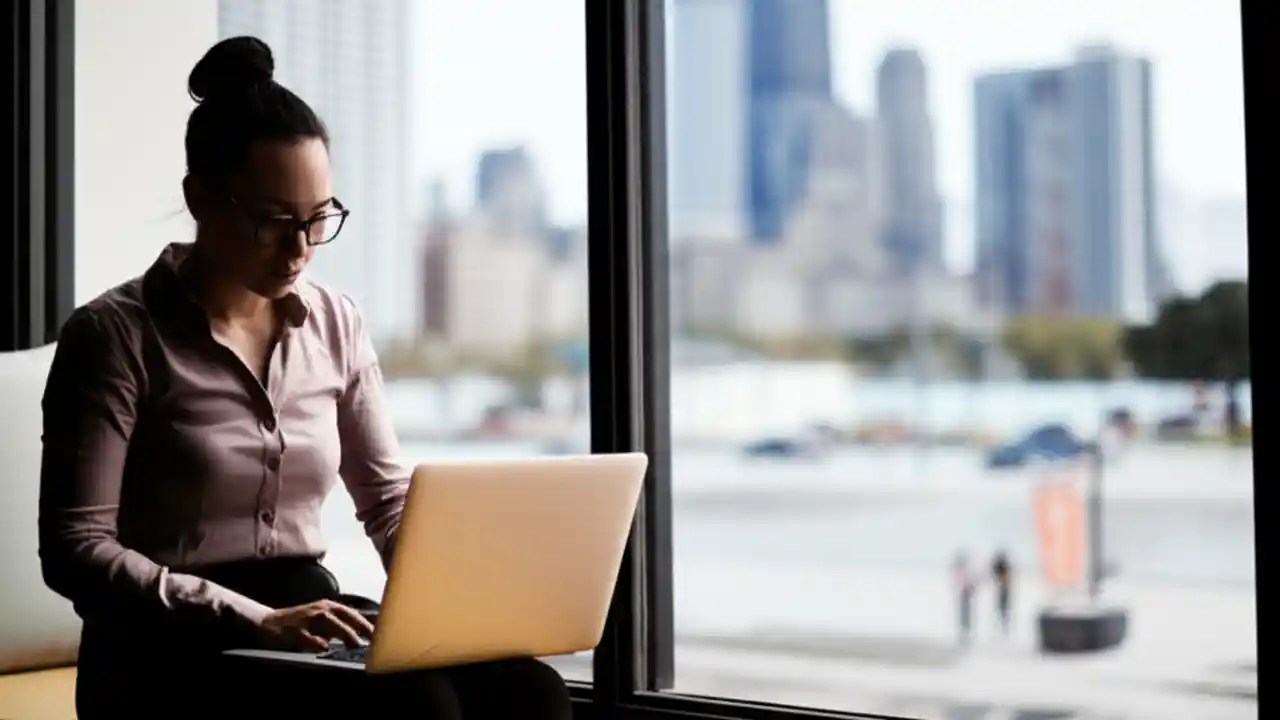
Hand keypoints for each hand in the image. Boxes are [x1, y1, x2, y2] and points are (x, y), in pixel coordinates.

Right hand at [257, 599, 374, 651]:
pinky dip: (316, 641)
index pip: (353, 613)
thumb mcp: (323, 620)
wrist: (270, 621)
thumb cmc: (301, 622)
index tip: (381, 633)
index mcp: (329, 607)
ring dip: (344, 633)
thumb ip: (341, 626)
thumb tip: (364, 633)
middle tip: (373, 640)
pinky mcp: (293, 629)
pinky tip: (324, 648)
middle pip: (345, 616)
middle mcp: (320, 609)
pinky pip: (307, 635)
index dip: (368, 623)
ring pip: (329, 623)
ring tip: (355, 644)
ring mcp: (307, 618)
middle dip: (361, 627)